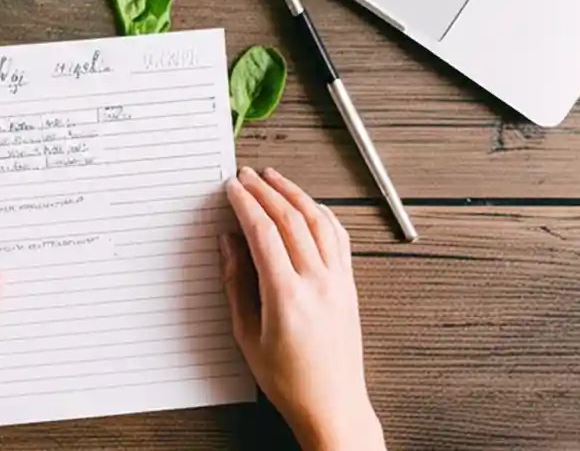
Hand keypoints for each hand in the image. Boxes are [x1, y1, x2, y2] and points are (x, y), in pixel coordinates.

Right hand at [220, 167, 385, 450]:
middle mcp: (317, 283)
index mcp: (287, 297)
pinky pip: (338, 237)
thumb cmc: (288, 380)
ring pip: (318, 221)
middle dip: (265, 191)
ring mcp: (338, 282)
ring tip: (274, 178)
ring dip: (294, 193)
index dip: (245, 203)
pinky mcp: (350, 285)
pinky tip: (309, 205)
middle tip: (246, 176)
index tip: (231, 187)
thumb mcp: (247, 334)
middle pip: (291, 219)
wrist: (332, 404)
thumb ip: (236, 283)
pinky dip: (322, 213)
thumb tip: (229, 243)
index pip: (264, 233)